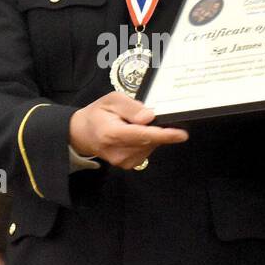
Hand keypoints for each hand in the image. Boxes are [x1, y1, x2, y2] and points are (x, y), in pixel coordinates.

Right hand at [68, 90, 187, 170]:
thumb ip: (131, 107)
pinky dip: (146, 141)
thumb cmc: (98, 113)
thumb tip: (149, 117)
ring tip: (132, 125)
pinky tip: (135, 135)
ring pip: (150, 146)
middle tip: (140, 116)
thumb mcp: (111, 100)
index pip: (141, 135)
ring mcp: (123, 161)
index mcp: (111, 134)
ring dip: (150, 134)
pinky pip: (147, 150)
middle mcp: (118, 152)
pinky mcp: (128, 165)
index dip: (163, 135)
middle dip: (155, 128)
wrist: (83, 133)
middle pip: (149, 140)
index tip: (181, 134)